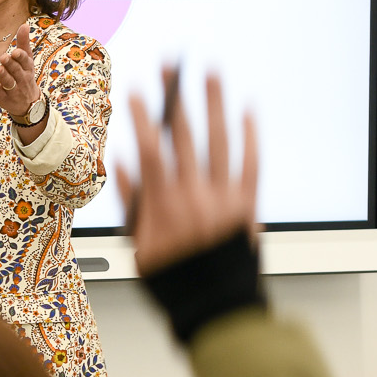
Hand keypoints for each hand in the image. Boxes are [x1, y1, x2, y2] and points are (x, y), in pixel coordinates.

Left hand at [0, 23, 44, 125]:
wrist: (29, 104)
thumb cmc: (25, 76)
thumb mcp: (27, 60)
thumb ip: (24, 43)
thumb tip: (24, 24)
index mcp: (28, 68)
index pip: (26, 62)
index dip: (21, 57)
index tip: (16, 51)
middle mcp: (22, 79)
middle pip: (17, 71)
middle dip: (11, 65)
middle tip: (4, 57)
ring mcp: (14, 90)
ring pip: (9, 83)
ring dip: (3, 75)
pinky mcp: (4, 99)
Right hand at [114, 70, 257, 275]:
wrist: (217, 308)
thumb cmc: (176, 282)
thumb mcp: (141, 247)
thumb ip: (133, 203)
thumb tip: (124, 163)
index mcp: (165, 205)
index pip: (152, 149)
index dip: (143, 117)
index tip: (135, 92)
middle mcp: (196, 195)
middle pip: (186, 136)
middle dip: (175, 97)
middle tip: (171, 67)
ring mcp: (225, 198)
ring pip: (221, 141)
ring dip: (215, 104)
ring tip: (211, 74)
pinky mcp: (248, 205)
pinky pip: (252, 164)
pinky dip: (250, 137)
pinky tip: (248, 112)